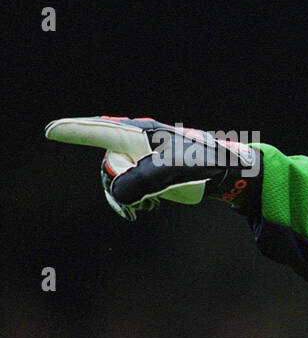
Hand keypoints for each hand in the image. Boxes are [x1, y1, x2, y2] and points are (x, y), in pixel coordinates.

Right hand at [45, 116, 260, 219]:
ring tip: (148, 205)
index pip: (98, 131)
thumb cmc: (202, 163)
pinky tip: (149, 206)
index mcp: (138, 134)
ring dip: (128, 196)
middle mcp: (136, 143)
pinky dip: (135, 200)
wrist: (226, 171)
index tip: (50, 131)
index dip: (72, 131)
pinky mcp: (150, 173)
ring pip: (118, 180)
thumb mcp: (171, 171)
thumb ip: (140, 180)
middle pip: (108, 165)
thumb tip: (117, 192)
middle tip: (138, 202)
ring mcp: (142, 158)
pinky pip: (130, 188)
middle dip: (116, 185)